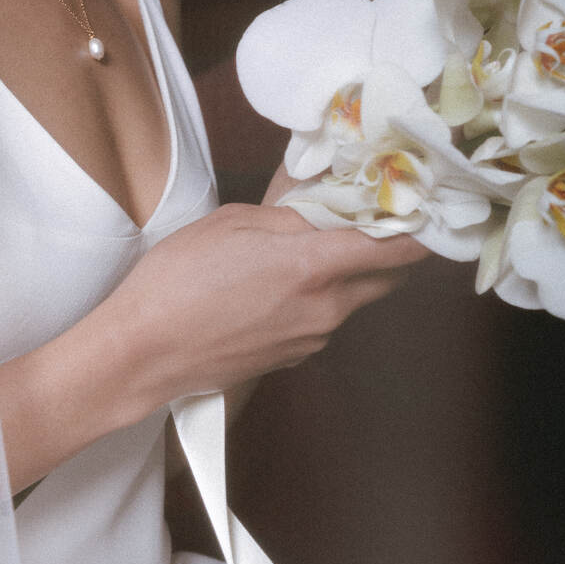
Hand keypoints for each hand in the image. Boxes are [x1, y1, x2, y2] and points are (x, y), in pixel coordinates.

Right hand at [106, 198, 427, 410]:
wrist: (142, 352)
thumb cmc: (177, 281)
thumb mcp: (234, 224)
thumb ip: (290, 216)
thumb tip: (325, 211)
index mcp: (313, 267)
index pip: (396, 248)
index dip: (419, 226)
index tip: (422, 206)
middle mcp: (325, 309)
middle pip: (388, 278)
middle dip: (389, 247)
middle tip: (368, 216)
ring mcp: (311, 339)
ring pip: (355, 299)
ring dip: (349, 272)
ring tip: (308, 245)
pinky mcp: (293, 357)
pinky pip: (325, 319)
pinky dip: (320, 297)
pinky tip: (279, 281)